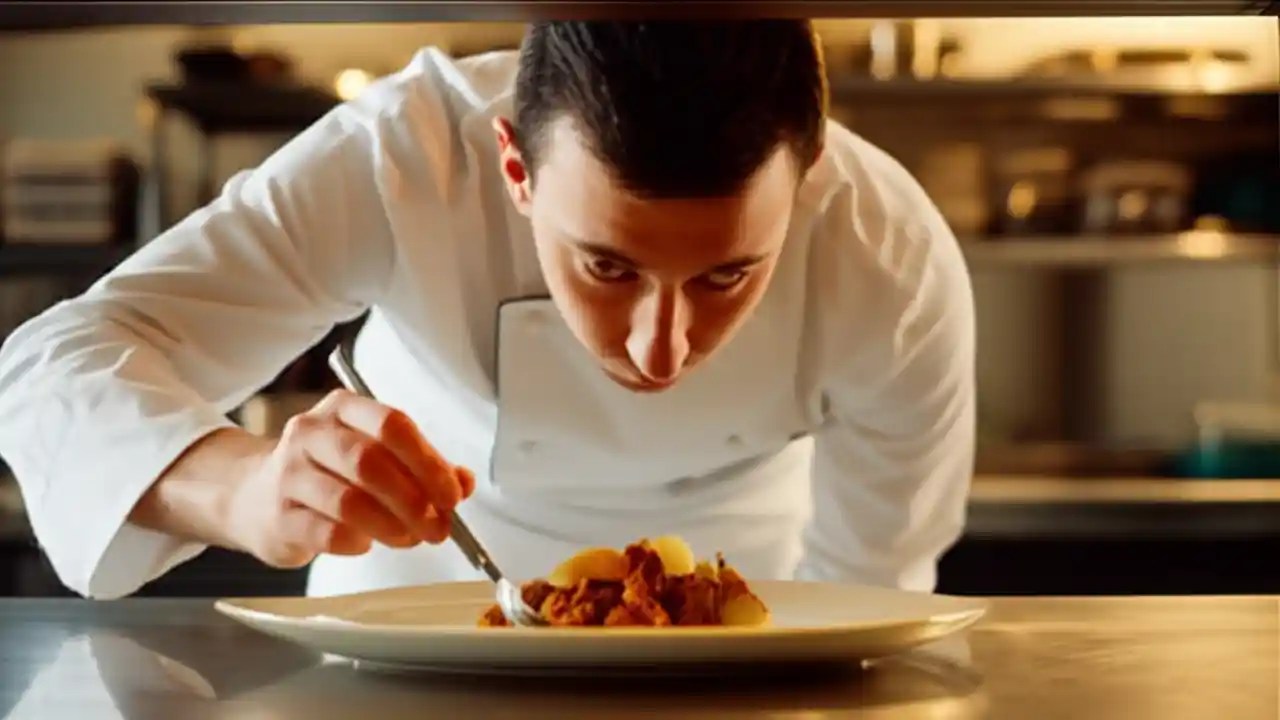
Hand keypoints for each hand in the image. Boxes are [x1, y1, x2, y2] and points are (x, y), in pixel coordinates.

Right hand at [222, 390, 475, 568]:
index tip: (453, 495)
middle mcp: (311, 433)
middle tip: (438, 528)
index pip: (393, 425)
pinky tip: (366, 543)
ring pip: (349, 501)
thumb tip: (463, 483)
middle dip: (414, 500)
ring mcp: (288, 473)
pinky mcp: (278, 516)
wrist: (252, 497)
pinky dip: (357, 542)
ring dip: (391, 526)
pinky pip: (327, 533)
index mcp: (344, 409)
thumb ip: (422, 467)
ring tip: (410, 538)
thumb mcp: (375, 456)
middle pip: (371, 463)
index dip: (429, 462)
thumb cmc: (328, 474)